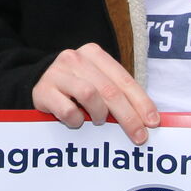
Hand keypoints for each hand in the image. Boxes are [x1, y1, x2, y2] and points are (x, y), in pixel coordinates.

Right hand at [32, 43, 160, 144]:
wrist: (37, 83)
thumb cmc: (75, 87)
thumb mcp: (98, 83)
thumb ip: (118, 94)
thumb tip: (147, 119)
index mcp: (94, 54)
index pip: (124, 80)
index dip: (141, 102)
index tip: (153, 122)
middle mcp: (76, 58)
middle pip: (110, 90)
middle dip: (128, 116)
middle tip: (138, 136)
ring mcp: (57, 73)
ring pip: (90, 95)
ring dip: (99, 114)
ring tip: (99, 121)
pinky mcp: (43, 90)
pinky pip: (67, 110)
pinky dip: (76, 120)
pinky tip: (76, 121)